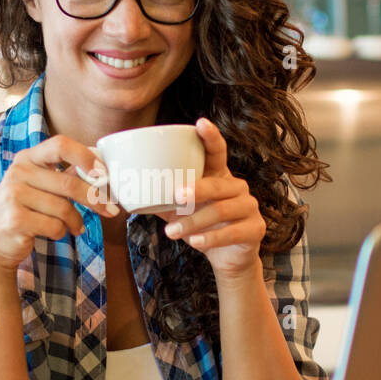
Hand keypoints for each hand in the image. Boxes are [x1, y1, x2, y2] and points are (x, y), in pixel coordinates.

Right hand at [0, 134, 120, 271]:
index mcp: (27, 158)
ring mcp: (13, 195)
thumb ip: (65, 175)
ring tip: (74, 226)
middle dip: (95, 199)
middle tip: (110, 210)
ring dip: (75, 221)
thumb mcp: (40, 186)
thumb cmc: (25, 210)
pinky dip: (62, 232)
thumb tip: (102, 171)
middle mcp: (18, 172)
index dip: (86, 157)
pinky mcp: (15, 219)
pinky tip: (57, 233)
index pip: (60, 145)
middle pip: (69, 183)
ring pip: (64, 208)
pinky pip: (54, 226)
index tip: (104, 174)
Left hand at [158, 117, 264, 277]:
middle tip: (176, 195)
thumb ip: (158, 198)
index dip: (211, 137)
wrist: (226, 256)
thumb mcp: (179, 210)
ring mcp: (249, 207)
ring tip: (172, 232)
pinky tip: (195, 242)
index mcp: (219, 176)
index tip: (200, 123)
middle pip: (218, 185)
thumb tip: (124, 191)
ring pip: (221, 210)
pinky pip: (232, 232)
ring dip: (194, 222)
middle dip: (197, 189)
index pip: (218, 151)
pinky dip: (211, 238)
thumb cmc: (201, 225)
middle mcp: (237, 187)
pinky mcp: (256, 229)